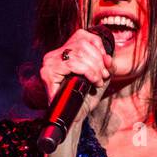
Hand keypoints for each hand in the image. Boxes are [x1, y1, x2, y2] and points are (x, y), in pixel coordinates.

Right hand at [37, 28, 112, 156]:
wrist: (73, 119)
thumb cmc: (84, 99)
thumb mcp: (99, 77)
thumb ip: (105, 64)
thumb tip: (109, 57)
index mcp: (65, 51)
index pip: (84, 37)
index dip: (100, 48)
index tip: (107, 65)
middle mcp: (54, 55)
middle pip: (82, 46)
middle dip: (98, 61)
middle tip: (104, 76)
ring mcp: (49, 63)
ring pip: (79, 53)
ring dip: (94, 68)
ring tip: (98, 80)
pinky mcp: (47, 72)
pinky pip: (74, 63)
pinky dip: (88, 71)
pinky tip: (93, 80)